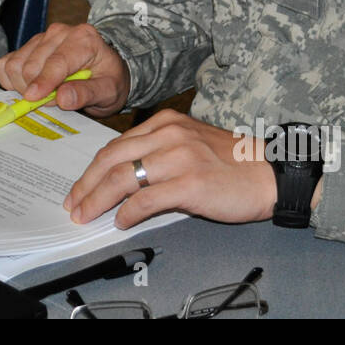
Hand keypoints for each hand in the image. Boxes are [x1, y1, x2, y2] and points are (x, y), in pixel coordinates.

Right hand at [0, 22, 130, 116]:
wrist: (106, 69)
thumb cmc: (108, 79)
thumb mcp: (109, 91)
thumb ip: (87, 93)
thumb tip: (63, 98)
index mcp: (84, 39)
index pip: (57, 61)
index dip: (43, 82)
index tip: (33, 99)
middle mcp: (59, 32)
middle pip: (30, 66)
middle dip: (36, 90)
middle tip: (53, 102)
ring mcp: (41, 37)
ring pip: (15, 65)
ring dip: (23, 87)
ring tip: (45, 95)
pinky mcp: (28, 46)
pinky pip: (6, 64)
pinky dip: (11, 80)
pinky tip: (30, 88)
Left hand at [64, 110, 280, 228]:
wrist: (271, 173)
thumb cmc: (232, 162)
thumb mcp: (190, 143)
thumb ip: (157, 152)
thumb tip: (122, 179)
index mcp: (165, 123)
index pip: (115, 146)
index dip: (92, 170)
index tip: (79, 188)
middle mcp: (168, 135)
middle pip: (111, 160)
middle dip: (86, 185)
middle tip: (73, 205)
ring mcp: (178, 158)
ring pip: (122, 178)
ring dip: (98, 200)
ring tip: (87, 215)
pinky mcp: (190, 183)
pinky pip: (146, 199)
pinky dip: (128, 213)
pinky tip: (121, 221)